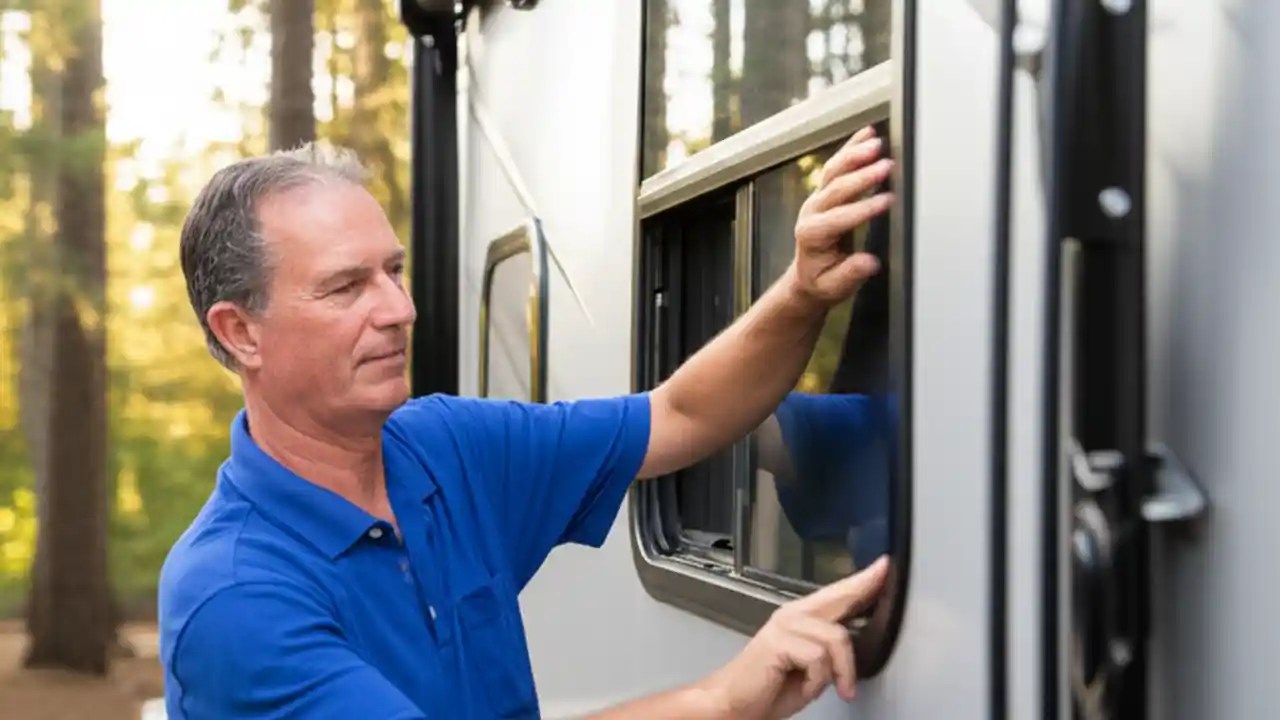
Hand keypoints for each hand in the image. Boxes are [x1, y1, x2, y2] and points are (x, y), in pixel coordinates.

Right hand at [703, 556, 890, 718]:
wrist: (735, 704)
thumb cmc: (770, 688)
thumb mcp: (813, 669)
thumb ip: (832, 649)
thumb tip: (857, 638)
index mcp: (801, 617)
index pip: (837, 594)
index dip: (862, 580)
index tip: (883, 565)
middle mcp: (793, 615)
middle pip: (839, 598)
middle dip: (863, 588)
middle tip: (883, 572)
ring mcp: (784, 625)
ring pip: (836, 638)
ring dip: (840, 671)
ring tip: (832, 688)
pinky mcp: (778, 641)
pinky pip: (819, 658)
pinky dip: (818, 681)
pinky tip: (805, 687)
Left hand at [789, 126, 894, 308]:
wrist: (808, 276)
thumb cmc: (823, 281)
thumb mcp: (835, 287)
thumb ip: (850, 274)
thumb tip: (868, 263)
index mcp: (812, 235)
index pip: (839, 218)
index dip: (864, 209)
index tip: (887, 202)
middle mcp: (811, 212)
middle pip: (837, 189)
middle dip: (862, 177)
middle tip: (886, 166)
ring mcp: (816, 199)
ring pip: (834, 171)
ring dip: (855, 155)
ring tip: (877, 143)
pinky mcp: (823, 191)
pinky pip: (836, 165)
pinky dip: (851, 147)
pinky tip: (866, 133)